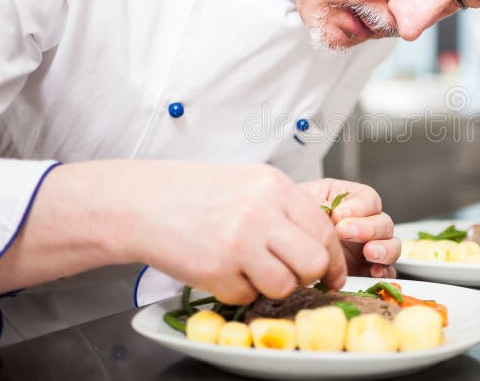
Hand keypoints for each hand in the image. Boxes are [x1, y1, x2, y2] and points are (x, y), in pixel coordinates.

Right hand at [46, 161, 346, 303]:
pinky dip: (239, 290)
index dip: (334, 259)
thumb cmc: (200, 193)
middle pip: (313, 262)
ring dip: (273, 286)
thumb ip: (288, 209)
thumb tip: (324, 243)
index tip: (333, 274)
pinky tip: (223, 270)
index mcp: (275, 187)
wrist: (144, 201)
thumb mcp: (253, 184)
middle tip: (293, 274)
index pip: (325, 231)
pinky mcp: (214, 269)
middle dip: (308, 275)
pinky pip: (246, 295)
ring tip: (252, 269)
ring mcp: (238, 242)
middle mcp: (261, 212)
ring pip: (284, 285)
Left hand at [299, 178, 399, 279]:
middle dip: (367, 228)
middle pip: (383, 222)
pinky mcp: (366, 269)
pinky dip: (384, 272)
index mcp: (350, 200)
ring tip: (368, 252)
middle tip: (345, 232)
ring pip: (391, 245)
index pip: (369, 199)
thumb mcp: (302, 202)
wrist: (281, 244)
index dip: (359, 207)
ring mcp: (368, 246)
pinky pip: (386, 271)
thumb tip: (333, 211)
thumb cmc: (290, 217)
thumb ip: (320, 204)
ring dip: (384, 249)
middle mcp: (364, 222)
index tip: (339, 215)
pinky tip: (373, 272)